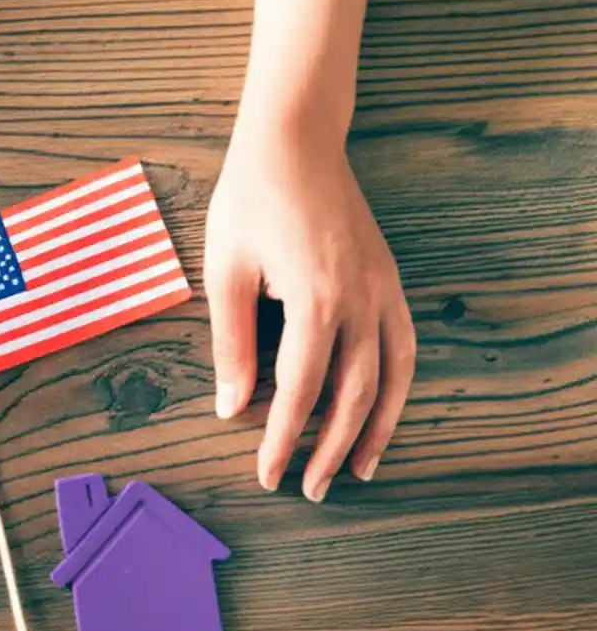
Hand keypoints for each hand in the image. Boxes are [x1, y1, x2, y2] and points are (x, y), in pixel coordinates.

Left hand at [205, 120, 415, 501]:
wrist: (295, 140)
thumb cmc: (251, 199)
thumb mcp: (225, 270)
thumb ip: (232, 343)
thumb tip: (232, 407)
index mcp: (315, 302)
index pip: (299, 393)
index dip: (283, 440)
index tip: (267, 474)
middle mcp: (360, 301)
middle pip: (352, 396)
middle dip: (329, 448)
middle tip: (311, 490)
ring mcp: (383, 289)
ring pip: (390, 377)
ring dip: (375, 428)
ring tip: (358, 469)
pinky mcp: (389, 277)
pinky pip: (405, 345)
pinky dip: (398, 385)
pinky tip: (383, 408)